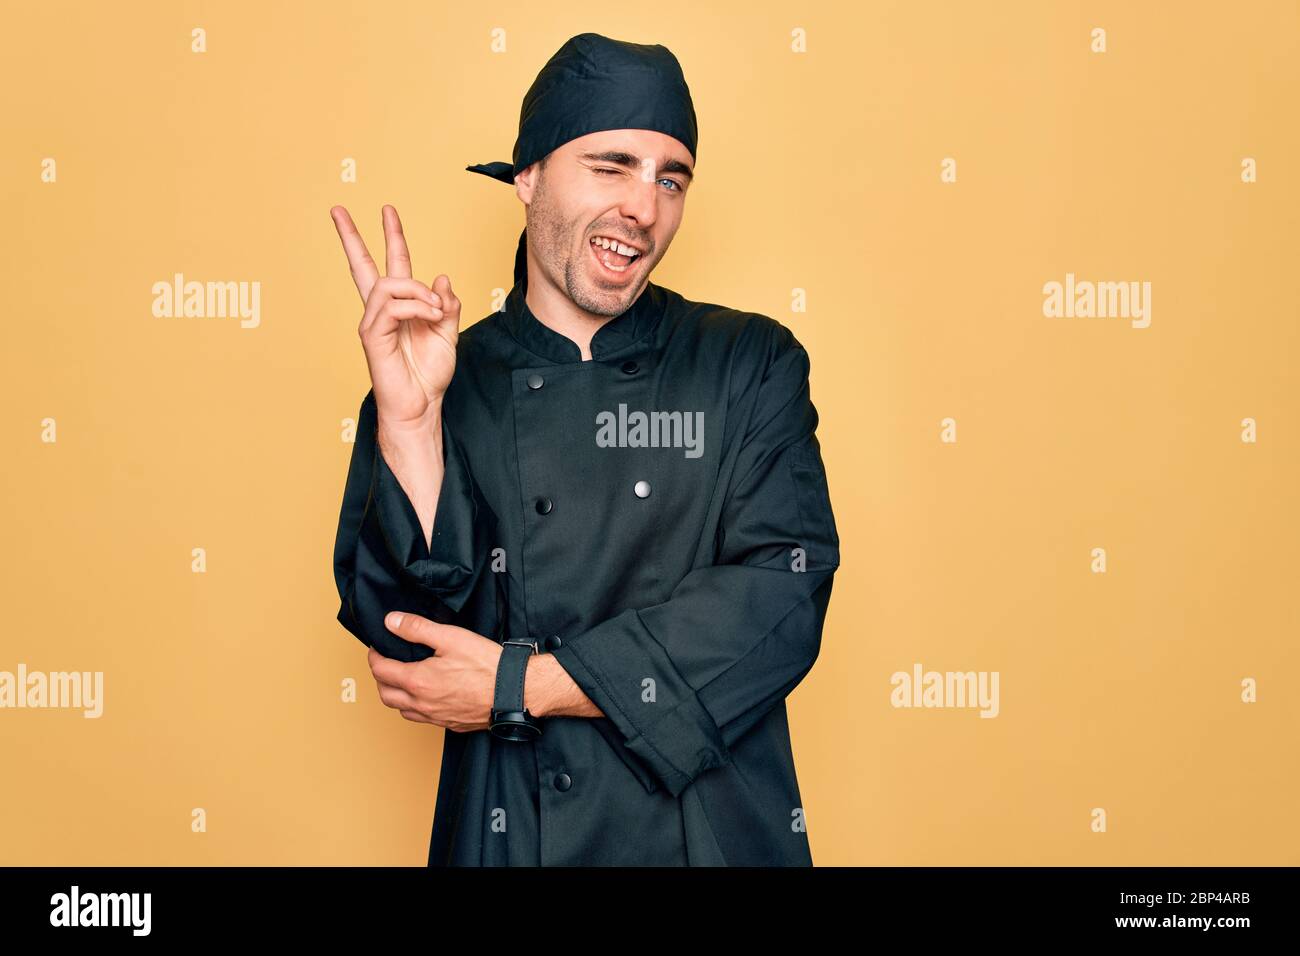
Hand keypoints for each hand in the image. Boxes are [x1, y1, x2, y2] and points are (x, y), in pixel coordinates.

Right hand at [329, 204, 461, 427]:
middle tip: (338, 209)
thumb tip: (441, 277)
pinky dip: (415, 307)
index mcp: (401, 307)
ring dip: (419, 291)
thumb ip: (447, 306)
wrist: (421, 405)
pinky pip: (391, 306)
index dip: (392, 237)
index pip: (393, 265)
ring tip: (436, 310)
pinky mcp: (371, 335)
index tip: (386, 210)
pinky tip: (428, 317)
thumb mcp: (448, 334)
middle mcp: (382, 311)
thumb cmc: (429, 374)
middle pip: (362, 266)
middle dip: (351, 235)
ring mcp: (374, 322)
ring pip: (389, 283)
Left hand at [366, 611, 503, 731]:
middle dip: (380, 678)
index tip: (376, 648)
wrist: (514, 692)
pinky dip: (415, 707)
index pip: (381, 671)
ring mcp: (436, 717)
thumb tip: (391, 622)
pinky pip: (423, 719)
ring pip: (402, 710)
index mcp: (418, 681)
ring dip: (395, 695)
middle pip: (385, 694)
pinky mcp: (450, 724)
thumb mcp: (450, 637)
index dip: (374, 657)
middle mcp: (422, 703)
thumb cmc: (486, 665)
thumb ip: (417, 628)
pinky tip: (426, 697)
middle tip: (385, 664)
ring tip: (402, 680)